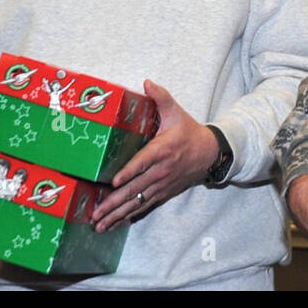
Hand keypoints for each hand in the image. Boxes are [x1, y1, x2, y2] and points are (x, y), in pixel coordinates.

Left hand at [91, 80, 218, 232]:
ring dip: (118, 214)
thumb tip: (147, 82)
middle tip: (96, 214)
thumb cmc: (189, 132)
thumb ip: (161, 98)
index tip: (114, 182)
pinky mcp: (164, 193)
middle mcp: (161, 170)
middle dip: (114, 203)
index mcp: (162, 150)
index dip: (129, 173)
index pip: (143, 162)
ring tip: (101, 225)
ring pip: (137, 202)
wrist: (210, 153)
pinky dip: (130, 216)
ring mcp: (162, 185)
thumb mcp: (176, 112)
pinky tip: (117, 224)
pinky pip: (145, 207)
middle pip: (135, 189)